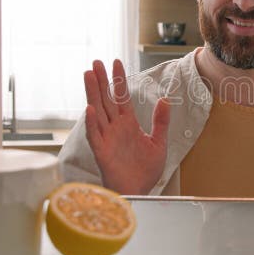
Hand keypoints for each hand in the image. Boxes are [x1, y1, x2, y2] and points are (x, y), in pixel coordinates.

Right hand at [83, 59, 169, 194]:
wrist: (140, 192)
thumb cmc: (145, 171)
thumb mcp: (159, 143)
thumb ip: (160, 122)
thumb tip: (165, 99)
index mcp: (129, 123)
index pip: (122, 97)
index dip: (118, 80)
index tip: (116, 62)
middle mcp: (115, 127)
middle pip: (106, 99)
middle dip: (101, 80)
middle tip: (96, 62)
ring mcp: (107, 138)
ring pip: (98, 111)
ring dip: (93, 93)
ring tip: (88, 75)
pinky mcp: (102, 152)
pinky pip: (95, 135)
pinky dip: (92, 122)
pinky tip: (90, 109)